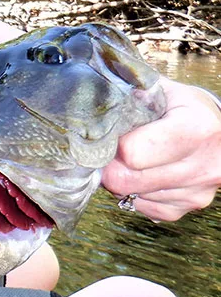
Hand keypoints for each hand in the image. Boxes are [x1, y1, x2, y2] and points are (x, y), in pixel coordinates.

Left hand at [102, 78, 220, 220]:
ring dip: (124, 180)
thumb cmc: (179, 105)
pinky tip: (146, 173)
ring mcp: (200, 190)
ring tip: (133, 158)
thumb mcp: (156, 88)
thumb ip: (125, 93)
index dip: (111, 144)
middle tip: (111, 150)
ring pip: (133, 196)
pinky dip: (138, 193)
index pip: (132, 153)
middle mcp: (204, 163)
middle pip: (127, 180)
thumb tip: (89, 108)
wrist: (215, 128)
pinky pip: (146, 208)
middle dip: (110, 165)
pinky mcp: (191, 206)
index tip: (111, 134)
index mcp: (196, 127)